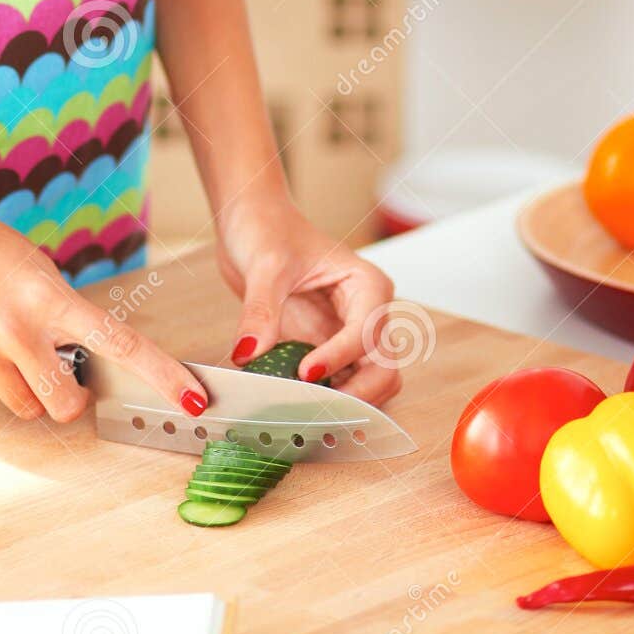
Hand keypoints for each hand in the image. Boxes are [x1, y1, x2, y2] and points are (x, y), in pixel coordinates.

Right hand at [0, 180, 206, 424]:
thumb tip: (76, 352)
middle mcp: (19, 330)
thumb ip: (56, 309)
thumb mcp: (29, 265)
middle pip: (66, 404)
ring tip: (0, 342)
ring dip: (21, 387)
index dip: (163, 376)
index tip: (195, 400)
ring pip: (24, 407)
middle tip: (56, 371)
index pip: (121, 343)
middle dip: (68, 397)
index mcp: (50, 296)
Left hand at [214, 186, 400, 405]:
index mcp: (366, 284)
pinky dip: (323, 399)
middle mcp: (366, 313)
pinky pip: (337, 384)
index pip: (367, 331)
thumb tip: (249, 353)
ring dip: (344, 401)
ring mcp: (347, 335)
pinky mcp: (326, 350)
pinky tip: (294, 403)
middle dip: (357, 393)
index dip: (340, 357)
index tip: (306, 372)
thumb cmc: (268, 229)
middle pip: (383, 368)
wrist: (252, 226)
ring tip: (303, 407)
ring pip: (369, 384)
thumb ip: (261, 310)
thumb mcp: (265, 265)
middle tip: (314, 406)